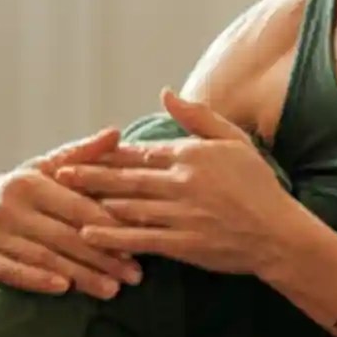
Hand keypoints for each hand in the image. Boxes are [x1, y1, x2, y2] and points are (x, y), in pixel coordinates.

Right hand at [0, 128, 144, 299]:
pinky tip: (65, 290)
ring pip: (44, 257)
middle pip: (64, 236)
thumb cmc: (19, 192)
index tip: (137, 246)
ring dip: (81, 276)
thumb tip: (116, 132)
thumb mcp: (45, 170)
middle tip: (134, 277)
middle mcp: (8, 204)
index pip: (77, 207)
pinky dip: (39, 281)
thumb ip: (81, 155)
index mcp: (29, 181)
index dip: (109, 227)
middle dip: (103, 258)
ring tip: (112, 290)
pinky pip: (13, 272)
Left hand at [53, 88, 301, 276]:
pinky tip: (88, 234)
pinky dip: (112, 237)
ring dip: (94, 203)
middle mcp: (182, 182)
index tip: (82, 151)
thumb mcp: (234, 140)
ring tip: (64, 200)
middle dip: (89, 175)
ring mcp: (181, 215)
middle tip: (58, 172)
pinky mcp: (182, 244)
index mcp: (191, 155)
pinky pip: (140, 238)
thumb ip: (197, 117)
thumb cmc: (258, 186)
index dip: (108, 153)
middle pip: (125, 177)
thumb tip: (165, 93)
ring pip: (128, 207)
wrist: (278, 234)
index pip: (140, 152)